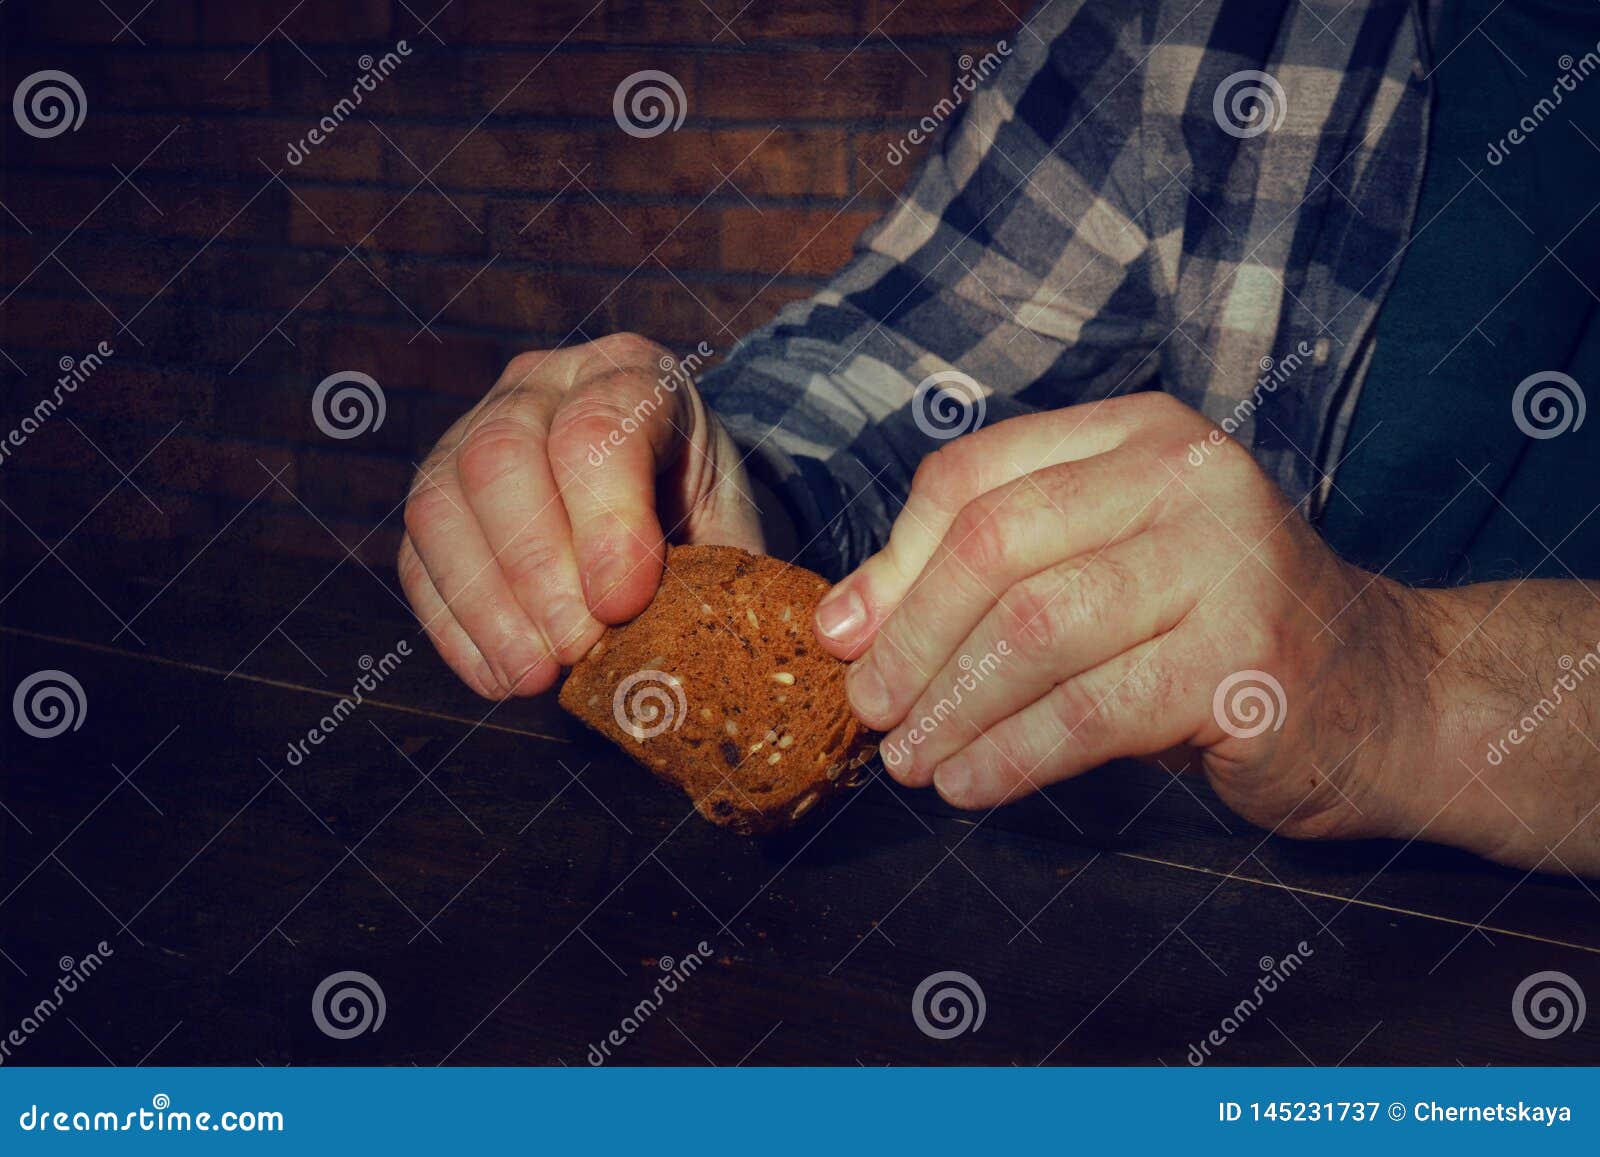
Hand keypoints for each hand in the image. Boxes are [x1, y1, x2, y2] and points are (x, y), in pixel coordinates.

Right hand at [399, 333, 761, 698]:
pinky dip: (455, 626)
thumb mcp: (735, 527)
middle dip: (536, 567)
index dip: (605, 519)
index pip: (597, 426)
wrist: (670, 497)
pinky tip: (501, 678)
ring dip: (487, 605)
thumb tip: (709, 662)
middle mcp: (542, 385)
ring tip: (537, 678)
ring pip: (442, 502)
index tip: (623, 603)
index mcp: (633, 374)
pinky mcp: (437, 496)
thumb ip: (723, 577)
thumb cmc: (706, 513)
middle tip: (577, 651)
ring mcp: (472, 430)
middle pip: (502, 456)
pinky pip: (419, 556)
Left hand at [812, 391, 1438, 840]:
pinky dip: (1010, 754)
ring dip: (950, 706)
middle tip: (868, 709)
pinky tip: (970, 785)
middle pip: (993, 544)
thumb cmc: (1215, 635)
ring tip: (910, 762)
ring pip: (1034, 628)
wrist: (1387, 696)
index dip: (892, 562)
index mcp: (1139, 434)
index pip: (973, 476)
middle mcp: (1187, 475)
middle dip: (910, 638)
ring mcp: (1227, 561)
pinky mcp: (1246, 660)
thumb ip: (989, 577)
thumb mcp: (1102, 574)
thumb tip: (845, 621)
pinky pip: (1088, 711)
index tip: (843, 637)